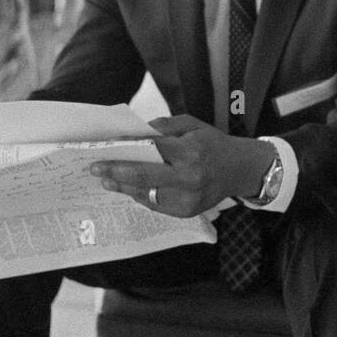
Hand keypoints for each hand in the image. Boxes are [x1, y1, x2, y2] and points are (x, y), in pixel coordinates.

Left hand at [91, 115, 274, 217]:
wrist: (241, 169)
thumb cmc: (213, 143)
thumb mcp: (192, 125)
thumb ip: (164, 126)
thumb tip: (135, 132)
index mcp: (190, 152)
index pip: (151, 150)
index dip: (125, 150)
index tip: (104, 150)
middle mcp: (189, 177)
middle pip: (143, 176)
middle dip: (115, 172)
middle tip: (95, 169)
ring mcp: (188, 198)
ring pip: (146, 195)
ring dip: (123, 188)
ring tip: (107, 181)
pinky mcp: (188, 212)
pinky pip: (156, 205)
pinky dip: (141, 196)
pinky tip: (129, 189)